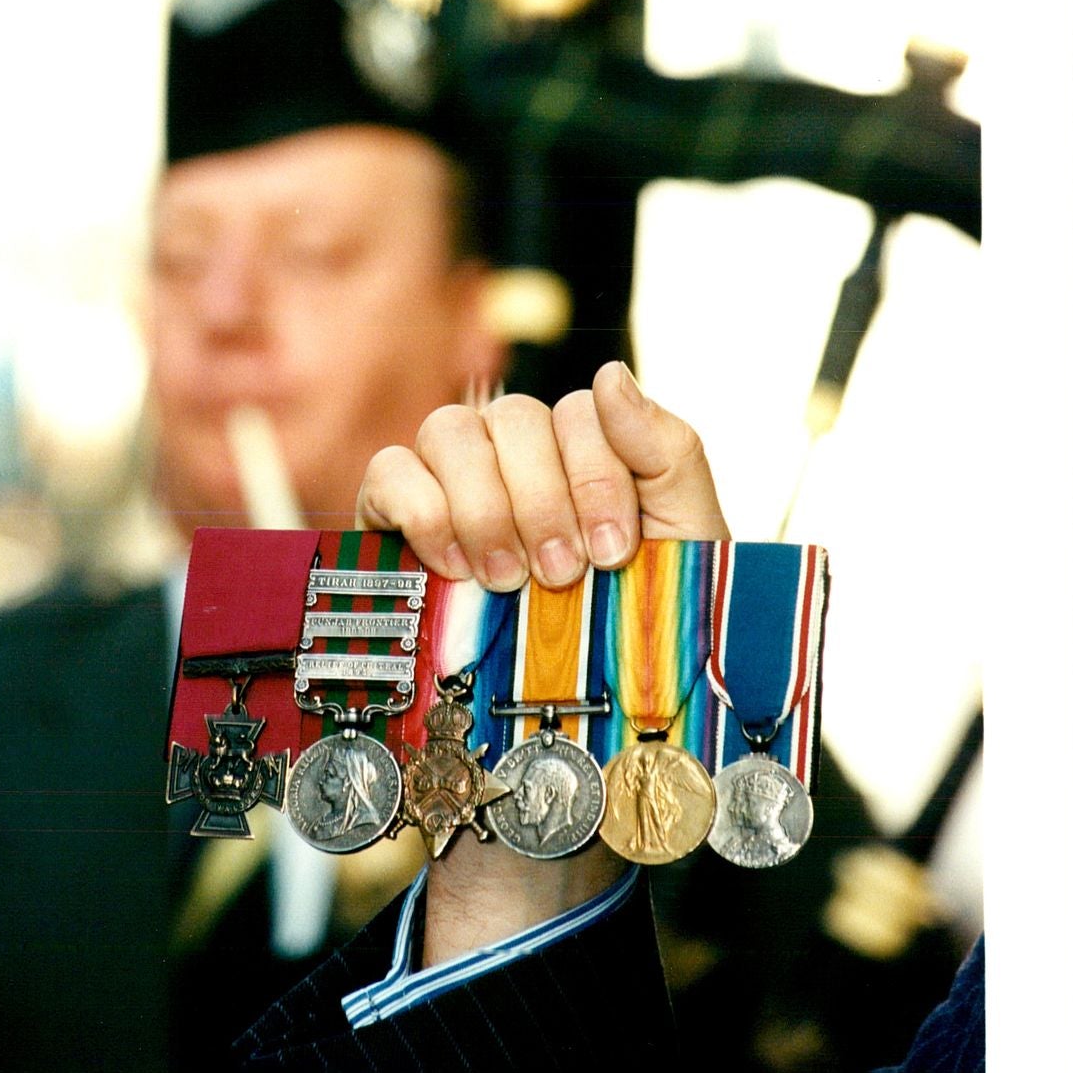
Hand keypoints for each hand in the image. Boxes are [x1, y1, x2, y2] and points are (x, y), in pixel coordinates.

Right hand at [356, 359, 729, 591]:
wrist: (589, 697)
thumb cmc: (635, 611)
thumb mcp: (681, 536)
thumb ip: (666, 449)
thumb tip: (612, 374)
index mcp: (583, 442)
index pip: (579, 412)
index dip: (596, 480)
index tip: (611, 554)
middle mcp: (514, 444)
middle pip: (514, 416)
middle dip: (542, 502)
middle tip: (560, 574)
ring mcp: (451, 470)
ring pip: (450, 430)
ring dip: (483, 508)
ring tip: (505, 577)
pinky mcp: (392, 506)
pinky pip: (390, 468)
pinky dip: (421, 510)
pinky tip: (453, 565)